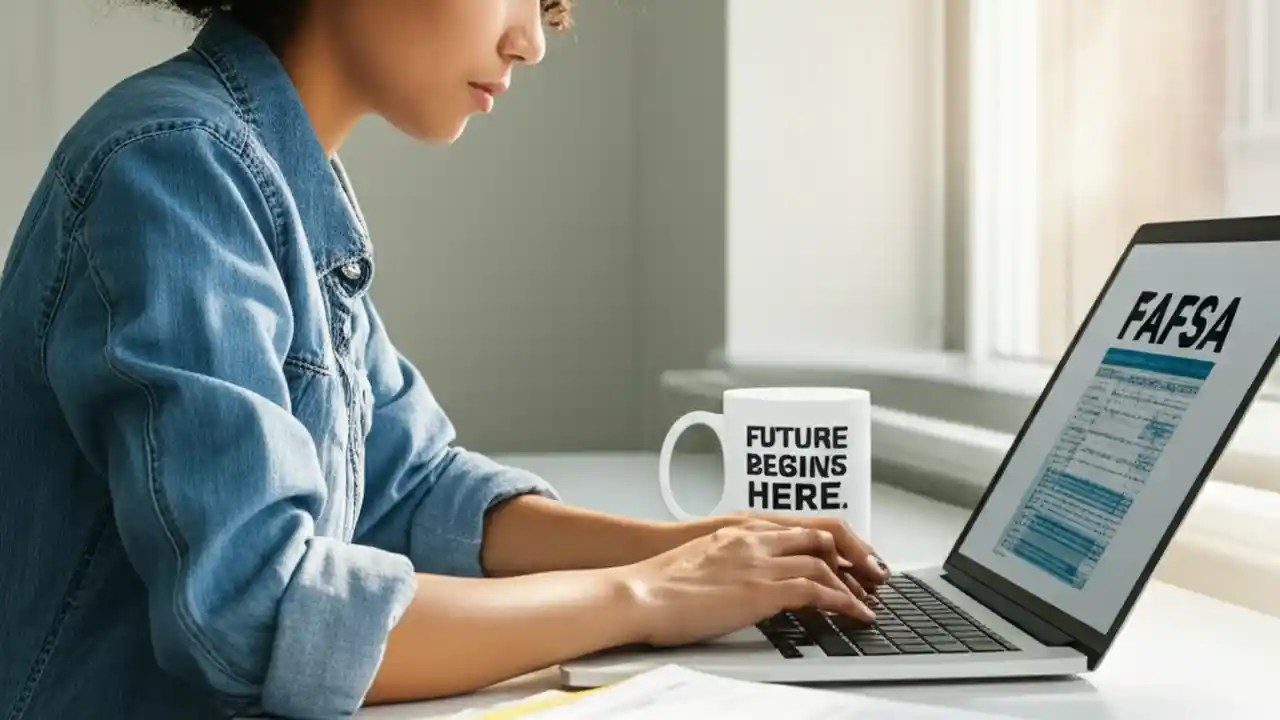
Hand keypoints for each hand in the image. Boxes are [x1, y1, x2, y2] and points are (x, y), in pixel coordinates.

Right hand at [620, 521, 878, 646]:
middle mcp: (755, 538)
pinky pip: (817, 591)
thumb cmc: (659, 583)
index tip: (849, 556)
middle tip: (871, 575)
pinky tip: (854, 614)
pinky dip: (842, 602)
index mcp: (741, 529)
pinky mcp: (762, 589)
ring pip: (825, 562)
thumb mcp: (701, 559)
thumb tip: (740, 578)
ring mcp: (760, 562)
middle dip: (853, 556)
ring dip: (852, 583)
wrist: (639, 592)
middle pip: (823, 535)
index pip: (801, 524)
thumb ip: (729, 560)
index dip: (833, 540)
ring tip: (867, 601)